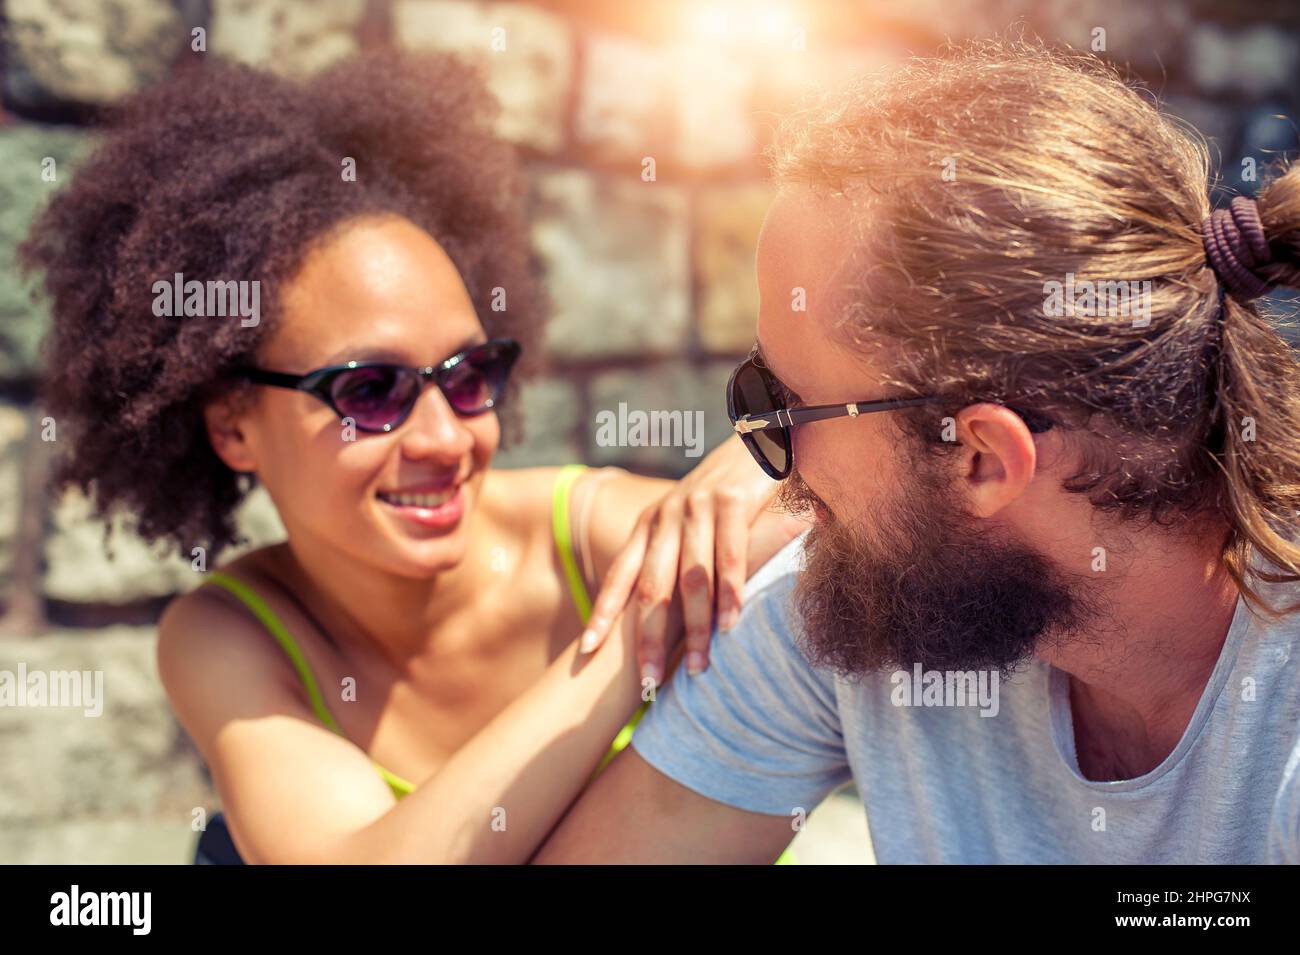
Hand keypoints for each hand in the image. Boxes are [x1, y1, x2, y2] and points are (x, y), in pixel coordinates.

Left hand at [577, 435, 807, 686]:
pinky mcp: (732, 500)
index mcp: (649, 525)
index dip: (602, 614)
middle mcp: (665, 517)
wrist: (759, 437)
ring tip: (700, 667)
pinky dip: (730, 592)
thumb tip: (661, 614)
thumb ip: (675, 560)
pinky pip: (728, 555)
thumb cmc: (725, 495)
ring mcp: (697, 507)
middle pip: (650, 587)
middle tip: (647, 683)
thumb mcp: (689, 524)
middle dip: (647, 638)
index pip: (620, 576)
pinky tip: (733, 624)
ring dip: (695, 627)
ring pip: (690, 578)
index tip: (585, 653)